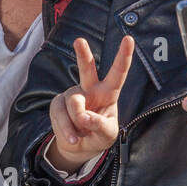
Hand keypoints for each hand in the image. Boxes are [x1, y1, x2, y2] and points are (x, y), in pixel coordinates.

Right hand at [46, 36, 135, 172]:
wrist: (78, 147)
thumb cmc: (98, 136)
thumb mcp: (107, 134)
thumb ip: (100, 125)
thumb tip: (83, 116)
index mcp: (108, 92)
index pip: (118, 73)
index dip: (124, 56)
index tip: (129, 39)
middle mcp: (90, 88)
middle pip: (86, 69)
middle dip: (83, 54)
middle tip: (79, 41)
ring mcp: (72, 94)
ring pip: (74, 103)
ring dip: (77, 123)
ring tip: (80, 135)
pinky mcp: (58, 103)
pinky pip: (60, 115)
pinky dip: (67, 130)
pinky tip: (72, 138)